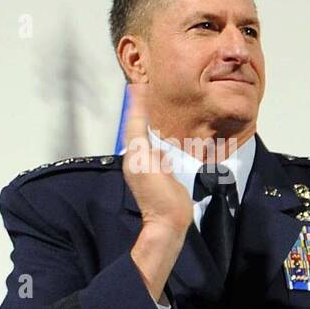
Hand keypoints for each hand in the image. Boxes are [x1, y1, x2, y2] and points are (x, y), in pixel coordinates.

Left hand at [120, 83, 192, 237]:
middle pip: (141, 130)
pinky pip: (165, 152)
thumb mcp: (145, 162)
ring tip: (162, 109)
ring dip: (156, 125)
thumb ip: (140, 136)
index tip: (139, 85)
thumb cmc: (157, 194)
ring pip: (153, 140)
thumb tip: (138, 112)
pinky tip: (175, 136)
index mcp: (134, 154)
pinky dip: (168, 140)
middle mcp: (141, 159)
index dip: (136, 105)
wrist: (169, 223)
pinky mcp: (167, 176)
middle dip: (144, 112)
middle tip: (149, 92)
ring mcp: (154, 168)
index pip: (134, 123)